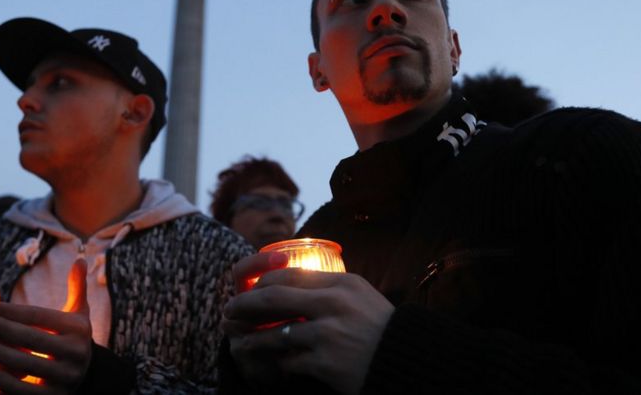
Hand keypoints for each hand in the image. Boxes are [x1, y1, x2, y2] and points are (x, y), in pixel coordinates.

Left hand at [0, 259, 92, 393]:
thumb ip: (77, 288)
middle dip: (2, 328)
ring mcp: (65, 378)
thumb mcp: (78, 315)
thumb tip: (80, 258)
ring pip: (23, 363)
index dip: (14, 311)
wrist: (85, 380)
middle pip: (30, 338)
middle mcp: (77, 353)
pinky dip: (1, 380)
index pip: (41, 317)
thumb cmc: (72, 340)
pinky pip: (21, 388)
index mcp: (80, 330)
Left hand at [223, 253, 394, 394]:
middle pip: (274, 298)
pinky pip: (289, 361)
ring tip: (240, 342)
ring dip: (253, 339)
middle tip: (229, 310)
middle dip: (245, 304)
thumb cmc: (383, 331)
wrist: (411, 365)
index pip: (290, 275)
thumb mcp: (361, 297)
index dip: (263, 282)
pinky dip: (277, 364)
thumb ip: (331, 289)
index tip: (250, 289)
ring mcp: (329, 333)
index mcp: (343, 283)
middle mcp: (334, 304)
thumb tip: (292, 284)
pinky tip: (270, 365)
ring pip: (275, 333)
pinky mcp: (326, 363)